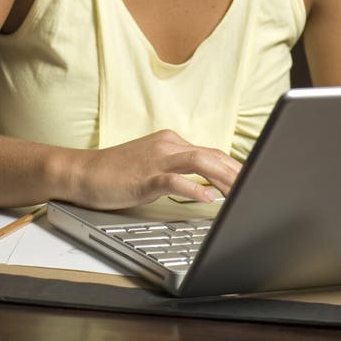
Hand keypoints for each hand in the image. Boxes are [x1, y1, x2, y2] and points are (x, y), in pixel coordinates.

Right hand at [62, 130, 241, 209]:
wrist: (82, 171)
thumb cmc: (115, 173)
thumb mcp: (152, 166)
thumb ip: (178, 169)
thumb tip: (208, 184)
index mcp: (171, 141)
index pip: (211, 152)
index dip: (235, 166)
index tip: (253, 180)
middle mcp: (167, 145)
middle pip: (211, 155)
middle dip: (237, 172)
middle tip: (258, 187)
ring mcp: (156, 159)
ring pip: (199, 162)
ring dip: (223, 177)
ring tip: (241, 192)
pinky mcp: (144, 176)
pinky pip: (174, 179)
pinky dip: (194, 188)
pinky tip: (208, 199)